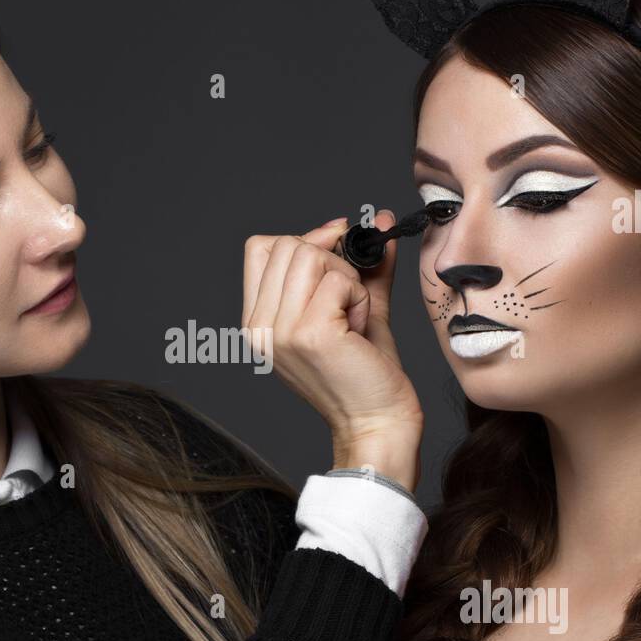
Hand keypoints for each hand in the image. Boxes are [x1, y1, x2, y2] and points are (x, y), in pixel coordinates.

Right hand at [242, 211, 422, 490]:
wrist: (377, 421)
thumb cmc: (366, 373)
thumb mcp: (356, 307)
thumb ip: (363, 264)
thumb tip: (382, 219)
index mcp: (258, 320)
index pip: (261, 247)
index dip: (303, 238)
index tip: (337, 249)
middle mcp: (260, 326)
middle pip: (289, 244)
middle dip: (331, 260)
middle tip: (347, 300)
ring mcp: (281, 330)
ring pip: (313, 255)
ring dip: (346, 279)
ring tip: (352, 316)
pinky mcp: (310, 333)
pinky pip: (339, 279)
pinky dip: (359, 297)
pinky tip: (358, 328)